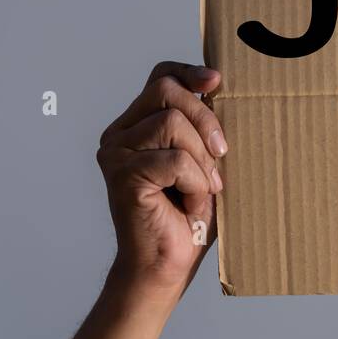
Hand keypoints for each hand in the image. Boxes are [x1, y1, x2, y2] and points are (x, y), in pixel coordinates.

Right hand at [96, 61, 227, 300]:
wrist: (167, 265)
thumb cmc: (189, 215)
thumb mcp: (204, 160)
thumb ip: (203, 126)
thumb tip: (221, 87)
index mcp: (136, 124)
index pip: (161, 78)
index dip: (189, 73)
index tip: (216, 81)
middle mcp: (119, 134)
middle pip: (167, 91)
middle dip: (205, 119)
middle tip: (221, 153)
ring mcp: (116, 153)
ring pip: (172, 123)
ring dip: (201, 159)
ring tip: (202, 187)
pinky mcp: (122, 174)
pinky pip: (174, 159)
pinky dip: (194, 181)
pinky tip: (188, 202)